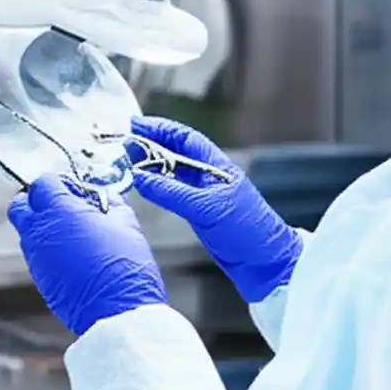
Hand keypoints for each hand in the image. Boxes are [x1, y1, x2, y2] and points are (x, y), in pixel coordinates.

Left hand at [7, 175, 166, 335]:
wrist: (118, 314)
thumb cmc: (125, 267)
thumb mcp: (127, 225)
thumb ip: (112, 204)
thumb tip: (106, 196)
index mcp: (59, 211)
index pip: (42, 183)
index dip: (58, 183)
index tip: (75, 190)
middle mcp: (39, 232)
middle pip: (20, 205)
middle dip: (36, 201)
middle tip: (62, 207)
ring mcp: (36, 257)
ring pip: (26, 232)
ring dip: (42, 227)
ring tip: (72, 234)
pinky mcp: (39, 279)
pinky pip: (36, 255)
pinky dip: (47, 250)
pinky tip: (73, 257)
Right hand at [128, 116, 302, 302]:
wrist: (267, 265)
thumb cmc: (248, 231)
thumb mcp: (207, 209)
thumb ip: (171, 192)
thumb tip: (138, 177)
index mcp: (217, 166)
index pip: (184, 138)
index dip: (159, 128)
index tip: (134, 124)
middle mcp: (209, 176)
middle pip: (174, 152)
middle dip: (148, 145)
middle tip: (122, 145)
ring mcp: (203, 195)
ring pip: (170, 172)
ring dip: (149, 166)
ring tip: (125, 162)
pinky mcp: (198, 213)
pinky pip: (171, 192)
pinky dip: (154, 186)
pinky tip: (140, 186)